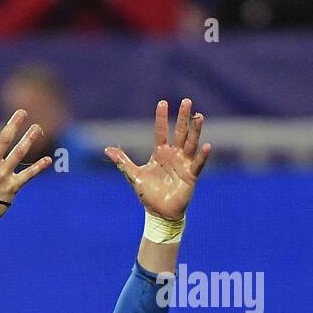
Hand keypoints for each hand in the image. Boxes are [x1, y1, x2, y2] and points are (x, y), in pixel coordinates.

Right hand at [0, 108, 52, 232]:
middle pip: (4, 139)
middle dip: (14, 124)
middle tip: (22, 112)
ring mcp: (2, 175)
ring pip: (19, 153)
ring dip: (29, 139)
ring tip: (37, 128)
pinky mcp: (12, 187)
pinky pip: (28, 175)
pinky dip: (38, 167)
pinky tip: (49, 160)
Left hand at [106, 98, 210, 220]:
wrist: (159, 212)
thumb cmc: (148, 193)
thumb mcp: (134, 175)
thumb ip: (123, 161)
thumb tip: (107, 149)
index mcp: (160, 153)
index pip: (161, 132)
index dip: (161, 118)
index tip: (161, 102)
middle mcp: (173, 155)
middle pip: (179, 132)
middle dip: (182, 117)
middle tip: (186, 101)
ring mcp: (183, 164)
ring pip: (190, 143)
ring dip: (195, 130)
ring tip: (199, 116)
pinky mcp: (191, 175)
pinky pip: (197, 164)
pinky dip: (202, 156)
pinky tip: (206, 146)